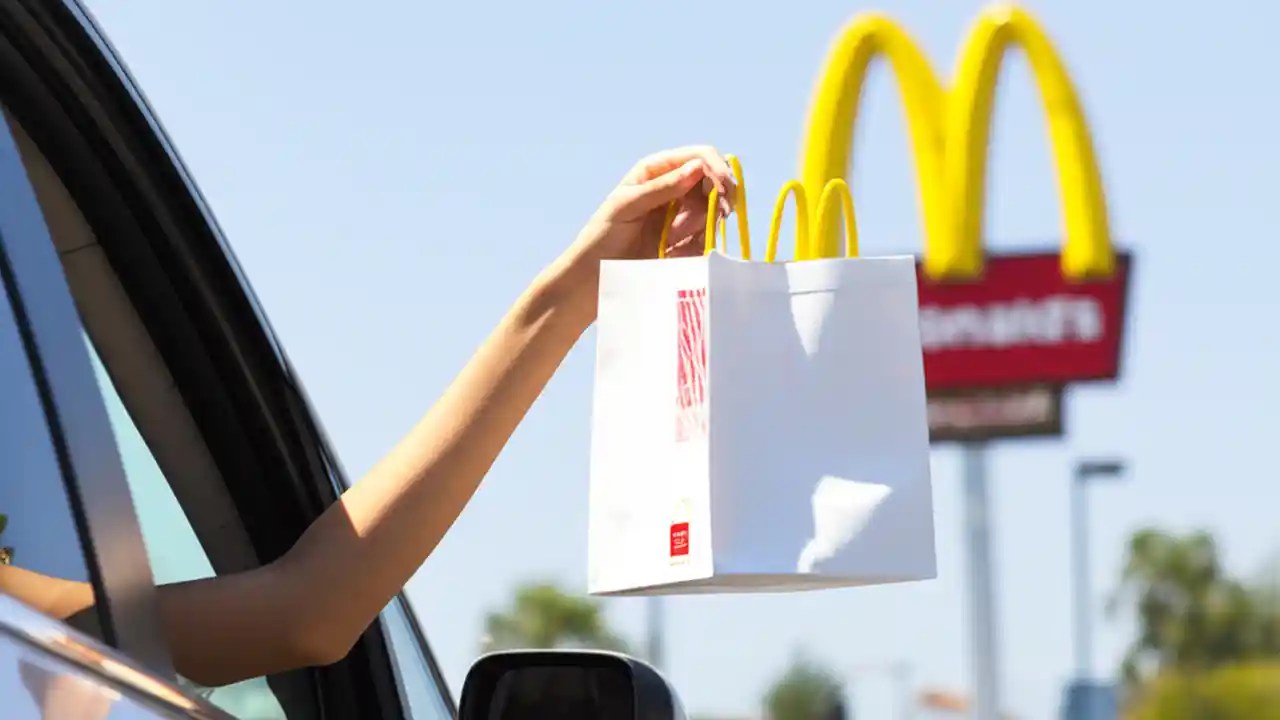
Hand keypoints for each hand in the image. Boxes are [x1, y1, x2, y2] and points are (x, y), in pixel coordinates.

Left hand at [548, 146, 737, 323]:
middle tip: (719, 213)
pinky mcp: (685, 243)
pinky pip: (706, 238)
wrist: (593, 279)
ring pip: (712, 211)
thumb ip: (662, 186)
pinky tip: (674, 252)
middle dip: (717, 197)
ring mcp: (681, 216)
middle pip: (713, 182)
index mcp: (657, 171)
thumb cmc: (602, 237)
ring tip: (670, 238)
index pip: (699, 156)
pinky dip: (697, 244)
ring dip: (698, 224)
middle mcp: (673, 188)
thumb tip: (698, 167)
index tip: (725, 188)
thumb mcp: (626, 205)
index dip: (717, 167)